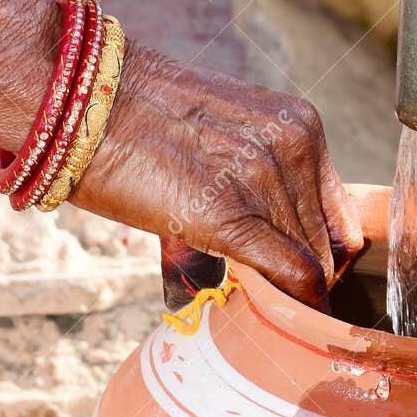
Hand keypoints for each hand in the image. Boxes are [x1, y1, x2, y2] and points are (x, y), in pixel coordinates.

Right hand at [74, 41, 362, 306]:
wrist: (78, 101)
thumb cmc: (135, 121)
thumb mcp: (221, 134)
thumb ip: (255, 181)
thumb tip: (267, 255)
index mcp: (298, 125)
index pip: (339, 214)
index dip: (323, 254)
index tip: (299, 277)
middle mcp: (292, 146)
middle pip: (326, 242)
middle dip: (301, 275)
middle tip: (263, 293)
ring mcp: (263, 177)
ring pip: (310, 261)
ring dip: (283, 288)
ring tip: (244, 293)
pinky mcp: (228, 213)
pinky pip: (290, 272)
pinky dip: (291, 301)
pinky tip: (274, 315)